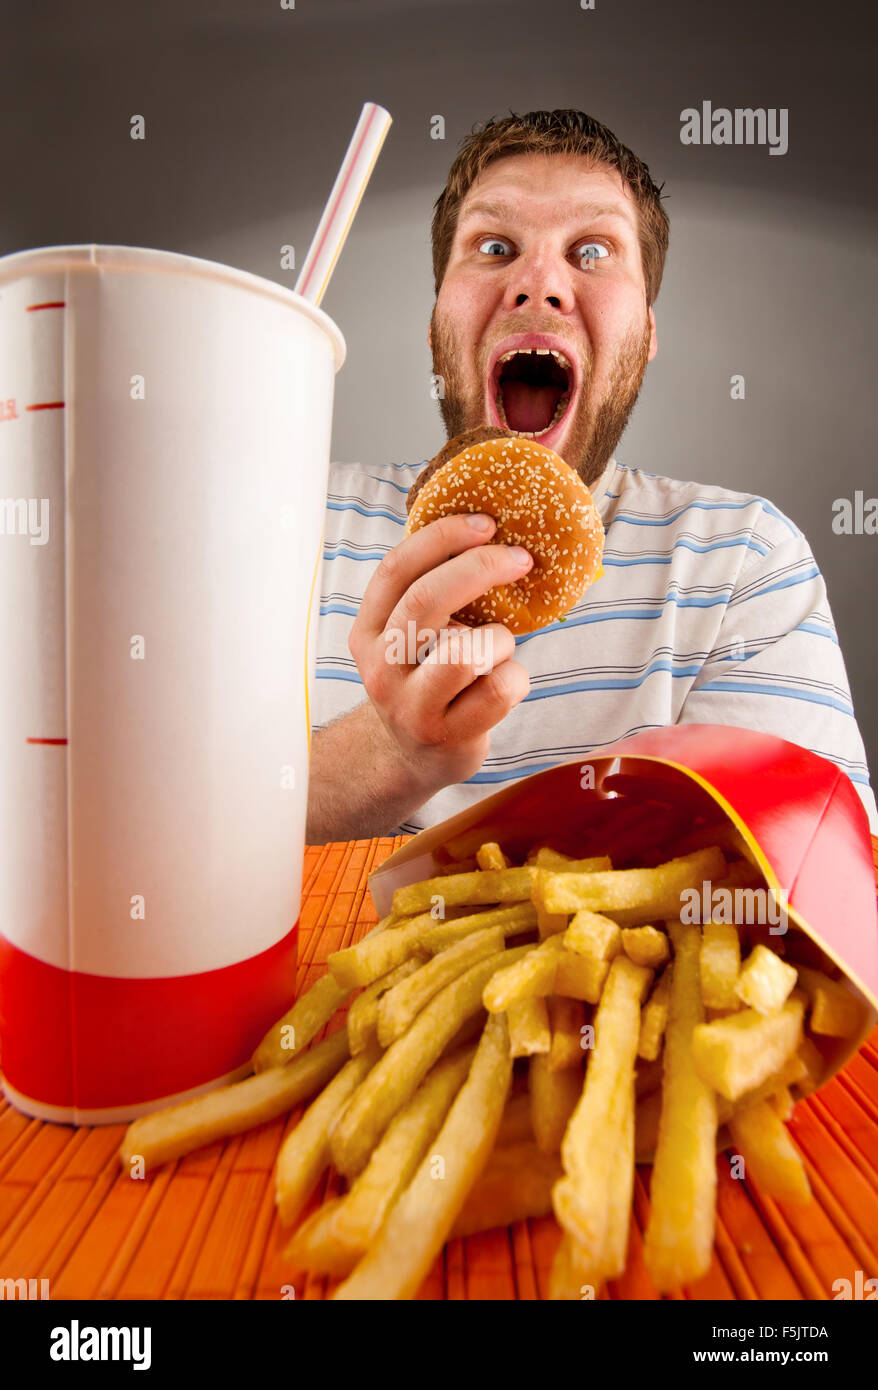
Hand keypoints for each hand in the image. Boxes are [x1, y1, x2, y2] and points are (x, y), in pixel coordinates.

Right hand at [348, 513, 532, 794]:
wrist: (411, 756)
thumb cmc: (425, 680)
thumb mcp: (410, 638)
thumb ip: (432, 596)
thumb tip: (492, 534)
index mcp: (369, 630)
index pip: (397, 570)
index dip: (442, 538)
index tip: (486, 523)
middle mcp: (381, 666)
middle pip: (426, 601)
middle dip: (480, 569)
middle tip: (520, 558)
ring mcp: (410, 705)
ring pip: (466, 652)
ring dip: (501, 639)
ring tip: (500, 648)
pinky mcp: (446, 735)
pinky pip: (498, 689)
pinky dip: (516, 677)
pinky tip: (506, 683)